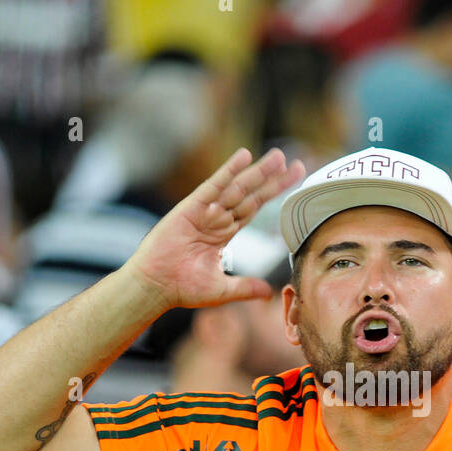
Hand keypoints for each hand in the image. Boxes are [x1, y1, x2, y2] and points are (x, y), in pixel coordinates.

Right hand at [123, 147, 305, 308]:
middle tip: (296, 163)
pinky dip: (228, 171)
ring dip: (257, 172)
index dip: (273, 194)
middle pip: (251, 195)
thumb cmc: (182, 288)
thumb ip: (246, 287)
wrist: (155, 287)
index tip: (292, 182)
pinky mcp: (191, 208)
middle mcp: (216, 218)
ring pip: (237, 188)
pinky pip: (213, 186)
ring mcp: (205, 211)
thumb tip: (268, 294)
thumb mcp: (222, 290)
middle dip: (272, 180)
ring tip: (278, 157)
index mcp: (223, 233)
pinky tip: (243, 156)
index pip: (254, 209)